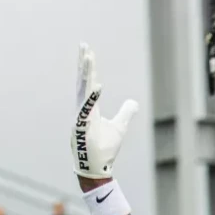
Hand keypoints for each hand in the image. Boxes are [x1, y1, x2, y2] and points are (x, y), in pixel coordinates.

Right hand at [71, 43, 136, 180]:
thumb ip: (125, 113)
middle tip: (84, 45)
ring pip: (83, 90)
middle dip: (84, 64)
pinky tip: (98, 83)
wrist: (96, 169)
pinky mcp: (82, 126)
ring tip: (89, 56)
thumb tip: (133, 102)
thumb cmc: (105, 149)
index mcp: (90, 109)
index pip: (89, 84)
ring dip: (86, 74)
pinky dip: (92, 96)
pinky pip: (87, 108)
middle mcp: (83, 109)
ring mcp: (80, 117)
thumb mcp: (119, 127)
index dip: (89, 68)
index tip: (89, 52)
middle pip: (83, 82)